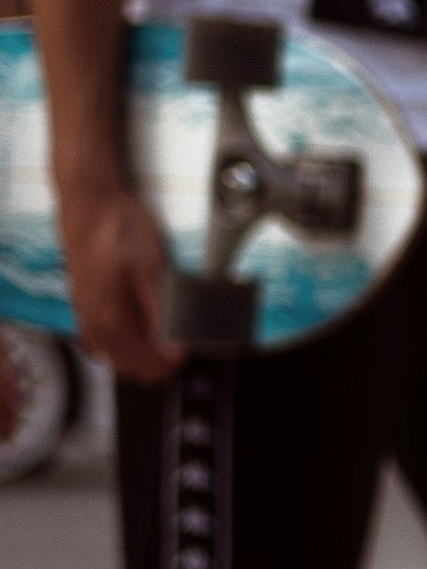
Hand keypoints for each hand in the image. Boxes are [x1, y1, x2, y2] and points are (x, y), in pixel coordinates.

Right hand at [54, 172, 168, 384]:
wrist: (90, 203)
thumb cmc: (119, 229)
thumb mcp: (151, 269)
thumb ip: (162, 313)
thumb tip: (175, 350)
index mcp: (111, 318)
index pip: (146, 364)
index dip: (175, 364)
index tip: (198, 353)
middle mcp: (94, 322)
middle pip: (131, 365)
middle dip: (160, 363)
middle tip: (188, 350)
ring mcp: (87, 314)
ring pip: (116, 355)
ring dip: (142, 357)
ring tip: (168, 347)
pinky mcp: (86, 303)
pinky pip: (103, 340)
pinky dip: (123, 345)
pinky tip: (137, 338)